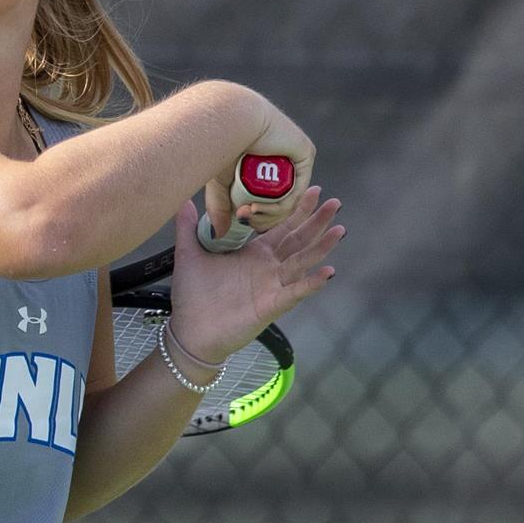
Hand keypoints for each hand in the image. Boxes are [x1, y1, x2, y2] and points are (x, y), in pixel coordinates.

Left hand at [169, 186, 343, 361]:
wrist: (190, 332)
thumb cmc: (193, 296)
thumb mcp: (189, 255)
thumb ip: (188, 228)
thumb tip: (184, 201)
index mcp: (253, 253)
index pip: (282, 227)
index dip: (298, 210)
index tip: (313, 190)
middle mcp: (268, 267)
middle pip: (298, 240)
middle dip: (317, 222)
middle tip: (335, 203)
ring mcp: (273, 286)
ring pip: (302, 262)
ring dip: (321, 247)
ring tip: (339, 230)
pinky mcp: (271, 305)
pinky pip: (295, 292)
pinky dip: (311, 283)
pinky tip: (328, 272)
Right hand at [206, 106, 314, 233]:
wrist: (227, 122)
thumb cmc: (218, 146)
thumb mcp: (219, 185)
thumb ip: (220, 208)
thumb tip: (218, 235)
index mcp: (269, 167)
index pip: (272, 201)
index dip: (260, 217)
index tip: (241, 221)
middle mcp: (286, 162)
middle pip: (283, 203)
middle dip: (263, 218)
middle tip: (244, 220)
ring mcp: (297, 159)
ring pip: (290, 200)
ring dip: (268, 214)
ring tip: (247, 213)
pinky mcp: (305, 154)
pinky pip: (297, 190)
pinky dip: (278, 205)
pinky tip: (258, 207)